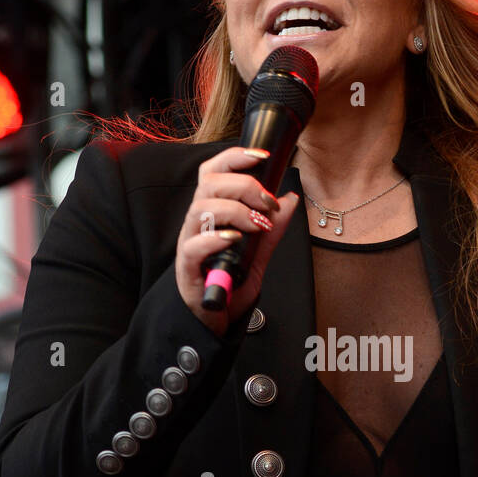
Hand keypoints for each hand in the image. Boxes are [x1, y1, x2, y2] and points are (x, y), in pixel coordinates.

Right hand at [175, 147, 300, 336]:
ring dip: (235, 211)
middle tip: (268, 203)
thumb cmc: (228, 284)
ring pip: (201, 209)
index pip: (214, 172)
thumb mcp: (257, 255)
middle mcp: (197, 224)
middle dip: (243, 185)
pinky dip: (216, 238)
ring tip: (257, 224)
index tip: (262, 156)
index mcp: (211, 213)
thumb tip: (290, 199)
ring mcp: (189, 244)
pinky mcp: (187, 269)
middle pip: (208, 184)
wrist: (212, 320)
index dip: (234, 157)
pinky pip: (193, 246)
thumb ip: (271, 229)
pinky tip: (236, 239)